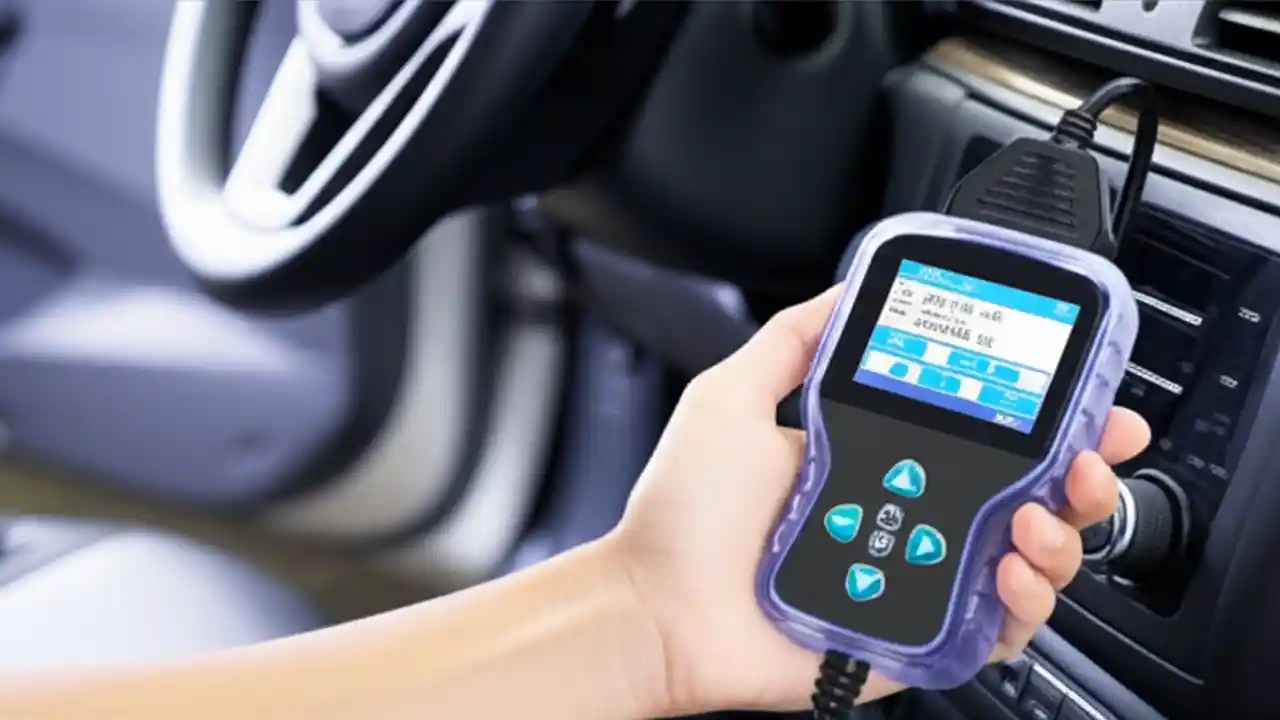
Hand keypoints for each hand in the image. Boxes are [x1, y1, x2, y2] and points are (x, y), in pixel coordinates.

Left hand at [607, 285, 1149, 715]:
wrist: (655, 606)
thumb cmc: (683, 515)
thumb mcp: (732, 398)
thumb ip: (793, 341)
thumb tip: (847, 290)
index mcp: (883, 458)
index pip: (988, 435)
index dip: (1049, 420)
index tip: (1088, 400)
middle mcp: (913, 517)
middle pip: (1031, 498)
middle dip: (1083, 476)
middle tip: (1089, 459)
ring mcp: (919, 580)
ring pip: (1031, 564)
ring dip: (1060, 537)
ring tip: (1034, 520)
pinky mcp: (916, 639)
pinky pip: (997, 632)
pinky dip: (1023, 606)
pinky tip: (1005, 572)